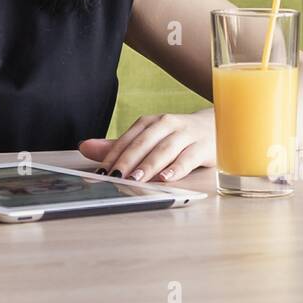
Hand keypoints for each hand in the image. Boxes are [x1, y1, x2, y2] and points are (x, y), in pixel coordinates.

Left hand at [77, 108, 215, 182]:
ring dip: (149, 165)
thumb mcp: (148, 140)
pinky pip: (189, 158)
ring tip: (136, 179)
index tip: (99, 173)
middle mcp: (167, 124)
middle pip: (144, 143)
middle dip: (128, 161)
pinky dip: (177, 168)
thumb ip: (119, 146)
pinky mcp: (204, 147)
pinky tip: (167, 178)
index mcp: (150, 122)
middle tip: (114, 177)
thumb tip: (85, 147)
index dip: (112, 156)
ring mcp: (187, 134)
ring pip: (165, 149)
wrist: (217, 126)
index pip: (128, 139)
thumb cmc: (178, 137)